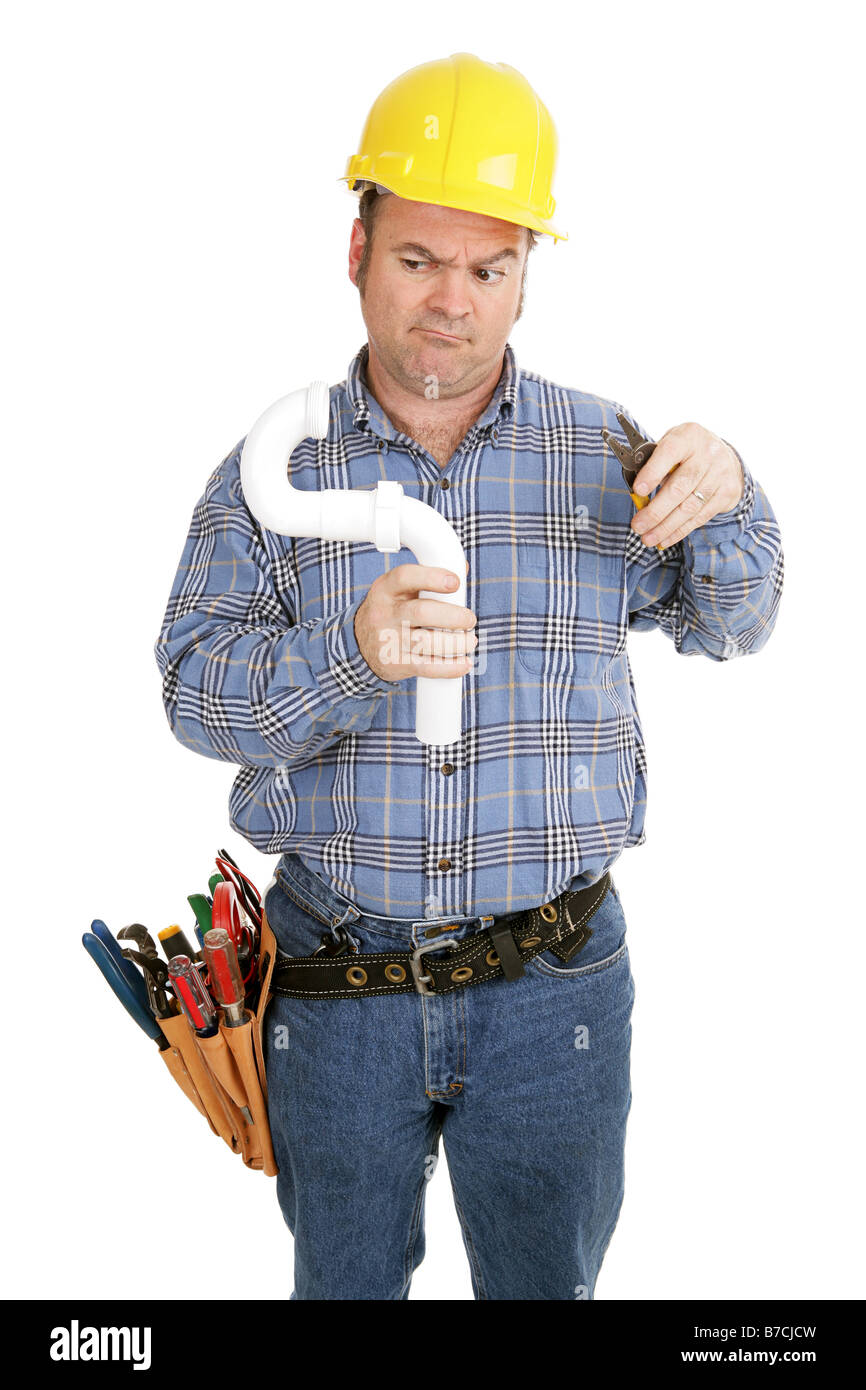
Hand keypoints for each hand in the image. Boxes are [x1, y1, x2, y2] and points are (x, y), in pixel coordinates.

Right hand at [354, 561, 476, 681]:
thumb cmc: (392, 611)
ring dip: (455, 643)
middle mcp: (385, 614)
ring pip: (426, 642)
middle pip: (421, 612)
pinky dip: (450, 667)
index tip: (455, 582)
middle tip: (469, 619)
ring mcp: (389, 640)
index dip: (432, 577)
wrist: (360, 644)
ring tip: (469, 641)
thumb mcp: (400, 589)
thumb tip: (462, 567)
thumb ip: (428, 578)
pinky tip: (464, 663)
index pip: (405, 577)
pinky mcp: (396, 664)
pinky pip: (426, 667)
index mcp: (386, 589)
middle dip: (453, 616)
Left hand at [630, 423, 743, 547]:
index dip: (653, 472)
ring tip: (648, 538)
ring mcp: (720, 474)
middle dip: (655, 511)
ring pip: (689, 507)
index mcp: (688, 436)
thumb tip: (638, 495)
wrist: (725, 456)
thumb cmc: (687, 452)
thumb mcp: (672, 445)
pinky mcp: (727, 493)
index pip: (669, 452)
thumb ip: (655, 463)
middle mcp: (707, 453)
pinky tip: (664, 539)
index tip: (638, 490)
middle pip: (679, 487)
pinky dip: (679, 531)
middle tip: (638, 526)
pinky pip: (700, 517)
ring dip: (665, 527)